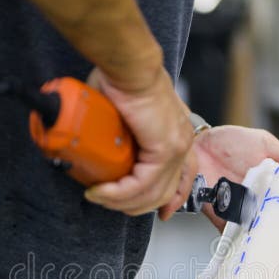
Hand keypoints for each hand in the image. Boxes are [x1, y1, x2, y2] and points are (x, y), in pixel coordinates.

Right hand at [83, 67, 194, 215]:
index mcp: (176, 133)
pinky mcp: (165, 149)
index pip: (184, 175)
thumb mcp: (122, 113)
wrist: (129, 65)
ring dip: (121, 201)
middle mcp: (182, 141)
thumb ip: (116, 133)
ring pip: (152, 193)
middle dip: (136, 205)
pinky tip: (102, 191)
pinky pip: (142, 185)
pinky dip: (119, 193)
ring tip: (99, 195)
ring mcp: (177, 146)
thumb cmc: (123, 77)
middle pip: (165, 191)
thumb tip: (94, 143)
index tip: (162, 213)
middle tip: (110, 202)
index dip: (173, 198)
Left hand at [189, 125, 278, 265]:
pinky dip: (245, 251)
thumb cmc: (230, 144)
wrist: (200, 145)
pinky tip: (255, 258)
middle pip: (278, 235)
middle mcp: (258, 208)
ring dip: (272, 254)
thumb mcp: (265, 146)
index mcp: (272, 193)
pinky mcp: (222, 220)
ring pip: (259, 242)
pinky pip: (234, 241)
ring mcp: (241, 216)